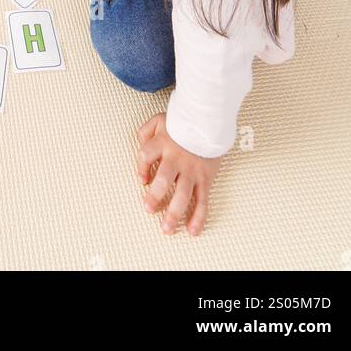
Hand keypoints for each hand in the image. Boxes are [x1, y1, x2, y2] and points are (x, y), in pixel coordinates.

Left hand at [136, 112, 221, 236]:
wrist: (210, 122)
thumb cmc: (182, 123)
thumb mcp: (159, 119)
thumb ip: (145, 131)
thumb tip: (139, 146)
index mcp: (163, 142)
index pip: (145, 155)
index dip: (141, 168)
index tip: (142, 180)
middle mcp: (177, 158)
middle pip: (164, 179)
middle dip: (155, 196)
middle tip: (148, 209)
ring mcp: (192, 170)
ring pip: (183, 195)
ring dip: (174, 213)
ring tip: (166, 229)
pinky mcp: (205, 178)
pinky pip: (202, 200)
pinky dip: (199, 217)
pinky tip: (192, 230)